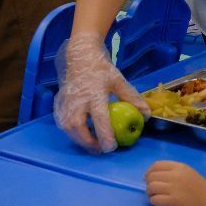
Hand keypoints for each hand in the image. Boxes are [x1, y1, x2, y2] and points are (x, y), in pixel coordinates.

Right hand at [53, 32, 150, 153]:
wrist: (79, 56)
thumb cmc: (100, 69)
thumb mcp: (119, 81)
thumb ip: (132, 98)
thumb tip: (146, 115)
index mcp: (94, 94)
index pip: (99, 119)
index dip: (105, 135)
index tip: (111, 147)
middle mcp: (77, 100)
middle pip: (78, 127)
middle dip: (88, 142)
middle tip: (101, 150)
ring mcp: (66, 102)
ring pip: (68, 127)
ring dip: (79, 139)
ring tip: (93, 144)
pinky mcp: (59, 103)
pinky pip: (61, 122)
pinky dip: (71, 131)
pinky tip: (81, 133)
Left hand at [145, 161, 205, 205]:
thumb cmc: (202, 190)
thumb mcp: (190, 173)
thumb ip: (175, 171)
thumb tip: (156, 175)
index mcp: (181, 167)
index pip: (157, 164)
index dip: (149, 171)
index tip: (148, 178)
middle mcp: (176, 175)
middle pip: (152, 176)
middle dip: (149, 184)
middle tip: (153, 191)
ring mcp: (174, 188)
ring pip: (151, 187)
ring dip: (150, 193)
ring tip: (156, 197)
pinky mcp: (173, 201)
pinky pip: (155, 200)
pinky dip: (154, 202)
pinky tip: (159, 204)